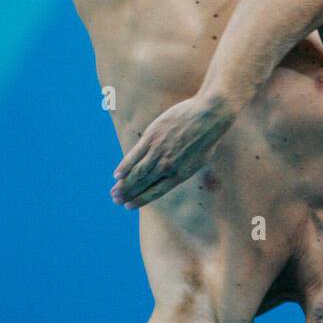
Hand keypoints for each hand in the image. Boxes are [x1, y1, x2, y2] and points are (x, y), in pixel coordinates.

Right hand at [112, 94, 233, 208]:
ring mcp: (159, 152)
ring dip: (124, 184)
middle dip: (129, 193)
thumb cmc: (207, 136)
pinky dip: (125, 166)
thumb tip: (174, 174)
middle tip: (116, 200)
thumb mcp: (200, 159)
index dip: (142, 199)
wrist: (208, 116)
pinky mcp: (152, 138)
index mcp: (180, 174)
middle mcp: (167, 166)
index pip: (156, 191)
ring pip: (137, 172)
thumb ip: (184, 168)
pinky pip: (135, 155)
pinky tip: (117, 175)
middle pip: (143, 183)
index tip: (129, 206)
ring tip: (114, 192)